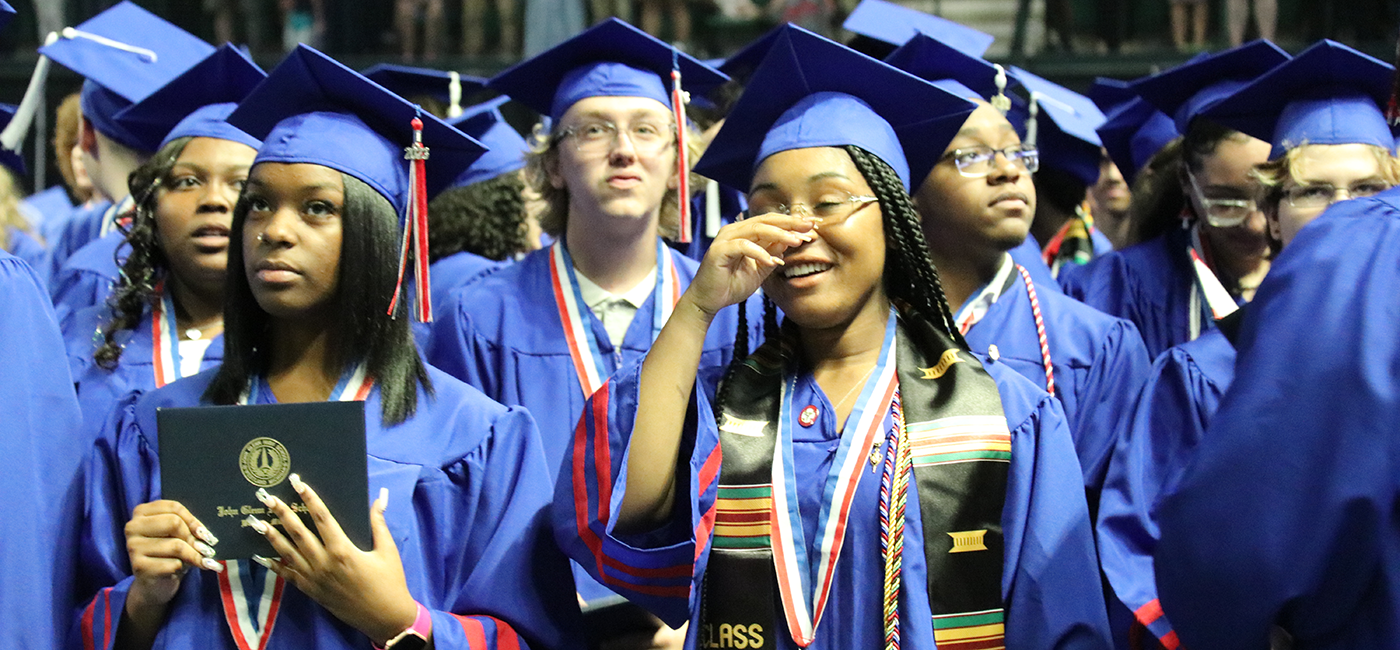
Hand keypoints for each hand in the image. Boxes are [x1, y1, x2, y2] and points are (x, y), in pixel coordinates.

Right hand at [124, 501, 221, 624]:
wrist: (154, 584)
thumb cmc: (168, 554)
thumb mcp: (177, 535)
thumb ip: (188, 528)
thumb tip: (205, 535)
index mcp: (141, 513)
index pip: (173, 507)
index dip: (192, 520)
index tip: (202, 532)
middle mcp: (133, 527)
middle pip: (174, 523)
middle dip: (192, 537)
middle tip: (201, 548)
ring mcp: (134, 547)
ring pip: (176, 545)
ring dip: (192, 555)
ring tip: (196, 559)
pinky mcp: (140, 566)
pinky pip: (173, 563)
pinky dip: (182, 568)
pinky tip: (178, 570)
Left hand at [248, 476, 417, 645]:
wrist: (384, 617)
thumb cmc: (390, 582)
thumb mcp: (387, 550)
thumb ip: (378, 522)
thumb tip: (380, 496)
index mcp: (343, 549)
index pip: (322, 517)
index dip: (309, 498)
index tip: (297, 482)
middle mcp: (324, 562)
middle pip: (298, 532)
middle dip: (281, 513)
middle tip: (266, 497)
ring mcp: (314, 578)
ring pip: (287, 553)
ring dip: (270, 536)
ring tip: (255, 521)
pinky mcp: (310, 590)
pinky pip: (287, 575)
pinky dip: (273, 565)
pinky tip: (259, 555)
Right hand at [685, 213, 816, 316]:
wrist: (708, 301)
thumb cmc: (732, 285)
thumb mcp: (760, 270)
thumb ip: (773, 255)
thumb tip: (790, 241)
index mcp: (744, 233)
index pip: (772, 222)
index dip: (792, 223)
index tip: (812, 227)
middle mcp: (734, 230)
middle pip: (766, 220)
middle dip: (790, 223)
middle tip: (809, 227)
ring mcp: (725, 239)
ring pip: (756, 229)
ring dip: (779, 235)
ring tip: (796, 241)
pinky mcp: (719, 250)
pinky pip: (743, 246)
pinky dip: (759, 252)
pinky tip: (772, 261)